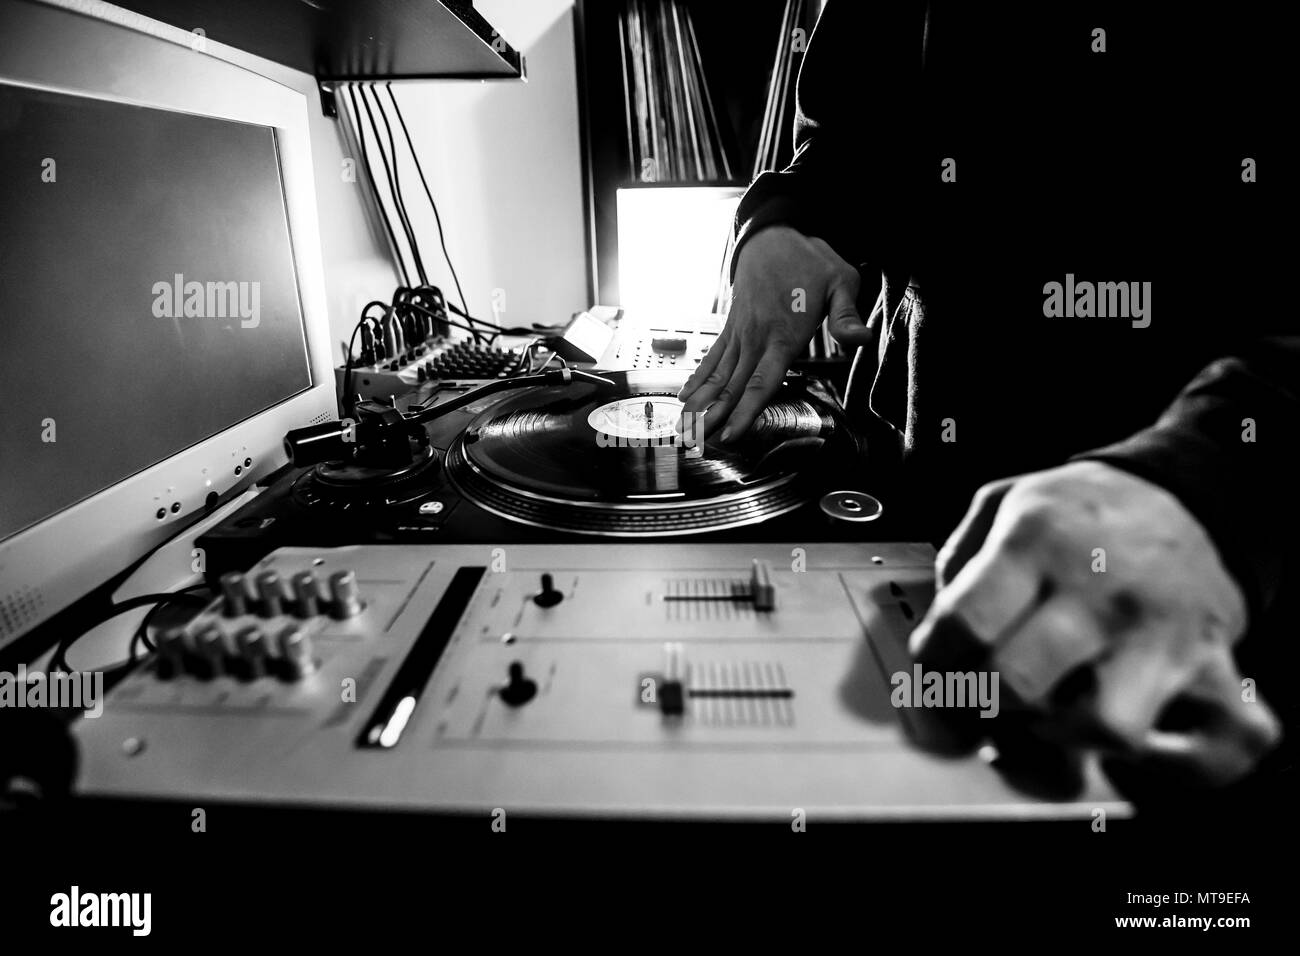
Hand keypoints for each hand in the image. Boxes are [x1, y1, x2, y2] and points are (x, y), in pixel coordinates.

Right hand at [677, 226, 872, 441]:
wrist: (773, 236)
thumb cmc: (810, 261)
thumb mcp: (840, 282)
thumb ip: (846, 316)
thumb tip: (861, 339)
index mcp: (783, 334)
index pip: (763, 381)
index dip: (745, 410)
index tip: (730, 433)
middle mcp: (756, 337)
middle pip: (733, 385)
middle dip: (712, 416)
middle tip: (694, 442)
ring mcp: (741, 333)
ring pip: (717, 375)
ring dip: (699, 403)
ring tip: (683, 428)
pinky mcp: (732, 327)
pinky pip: (713, 357)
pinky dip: (698, 379)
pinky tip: (685, 397)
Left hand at [910, 461, 1280, 785]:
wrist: (1186, 496)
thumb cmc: (1083, 512)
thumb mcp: (1006, 502)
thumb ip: (958, 564)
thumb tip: (934, 639)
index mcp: (1038, 539)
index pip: (964, 625)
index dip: (934, 666)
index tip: (934, 675)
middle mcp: (1100, 588)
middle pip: (1017, 683)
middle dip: (981, 707)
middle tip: (977, 704)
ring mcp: (1159, 632)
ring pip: (1101, 726)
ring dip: (1061, 736)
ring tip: (1045, 715)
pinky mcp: (1213, 666)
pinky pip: (1202, 747)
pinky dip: (1157, 762)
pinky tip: (1116, 735)